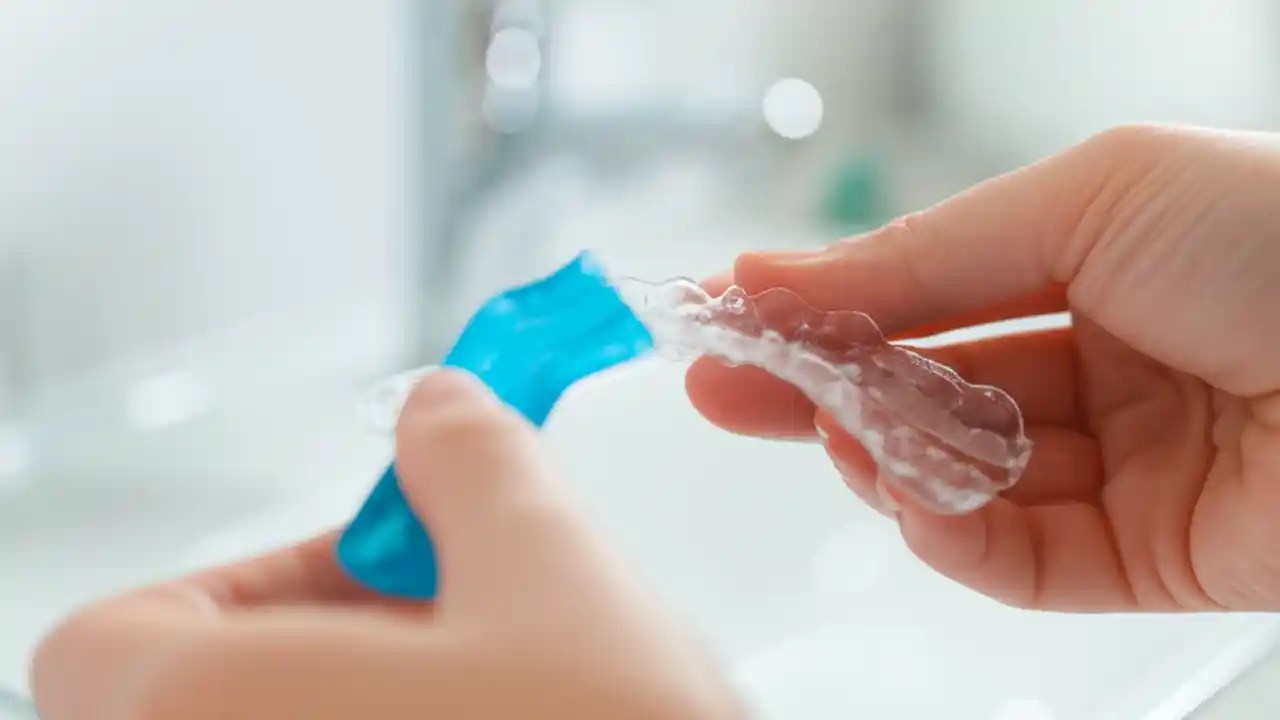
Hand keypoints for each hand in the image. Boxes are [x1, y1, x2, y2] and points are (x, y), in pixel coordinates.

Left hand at [32, 372, 742, 719]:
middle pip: (231, 683)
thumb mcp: (554, 571)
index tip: (386, 559)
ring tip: (533, 686)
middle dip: (365, 630)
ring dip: (411, 689)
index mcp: (213, 710)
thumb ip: (474, 465)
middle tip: (484, 623)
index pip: (119, 628)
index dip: (258, 572)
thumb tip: (442, 410)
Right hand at [687, 125, 1279, 611]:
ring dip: (886, 459)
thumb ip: (927, 257)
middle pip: (927, 390)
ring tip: (841, 433)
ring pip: (962, 478)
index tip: (733, 310)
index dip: (828, 305)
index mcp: (1092, 262)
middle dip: (819, 390)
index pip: (928, 296)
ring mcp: (1124, 464)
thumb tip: (789, 278)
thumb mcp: (1086, 202)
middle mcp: (1103, 362)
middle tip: (722, 387)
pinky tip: (912, 499)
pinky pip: (1020, 558)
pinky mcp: (1149, 556)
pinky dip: (952, 536)